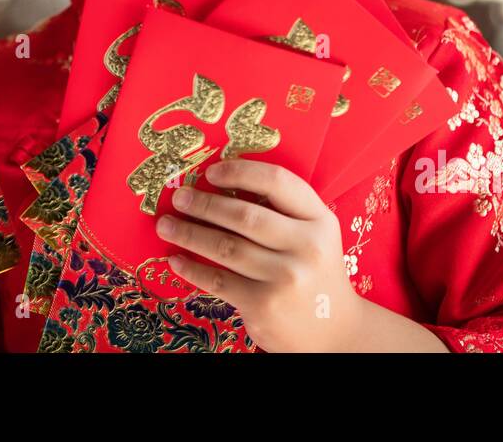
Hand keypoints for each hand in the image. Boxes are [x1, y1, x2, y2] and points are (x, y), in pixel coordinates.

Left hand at [155, 158, 362, 352]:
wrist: (336, 330)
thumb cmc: (314, 272)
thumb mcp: (313, 235)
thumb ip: (282, 211)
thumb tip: (220, 187)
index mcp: (319, 220)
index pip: (278, 182)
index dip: (240, 172)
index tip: (211, 172)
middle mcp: (306, 247)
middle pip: (244, 215)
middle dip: (204, 203)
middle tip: (179, 197)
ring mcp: (284, 278)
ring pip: (226, 246)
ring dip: (189, 233)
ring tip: (166, 225)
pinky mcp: (264, 305)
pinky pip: (218, 280)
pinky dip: (192, 268)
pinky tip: (176, 259)